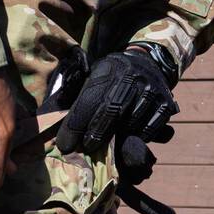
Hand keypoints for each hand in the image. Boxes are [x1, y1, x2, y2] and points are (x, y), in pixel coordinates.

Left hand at [56, 48, 179, 213]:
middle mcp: (132, 78)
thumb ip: (73, 94)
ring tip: (106, 145)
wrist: (147, 64)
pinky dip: (136, 139)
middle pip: (112, 112)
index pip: (89, 99)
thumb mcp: (91, 75)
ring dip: (117, 140)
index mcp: (108, 69)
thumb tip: (48, 117)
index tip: (64, 144)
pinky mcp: (166, 106)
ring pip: (131, 125)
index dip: (75, 124)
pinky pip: (149, 132)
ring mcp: (151, 92)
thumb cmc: (110, 76)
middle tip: (85, 149)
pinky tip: (127, 137)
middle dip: (95, 134)